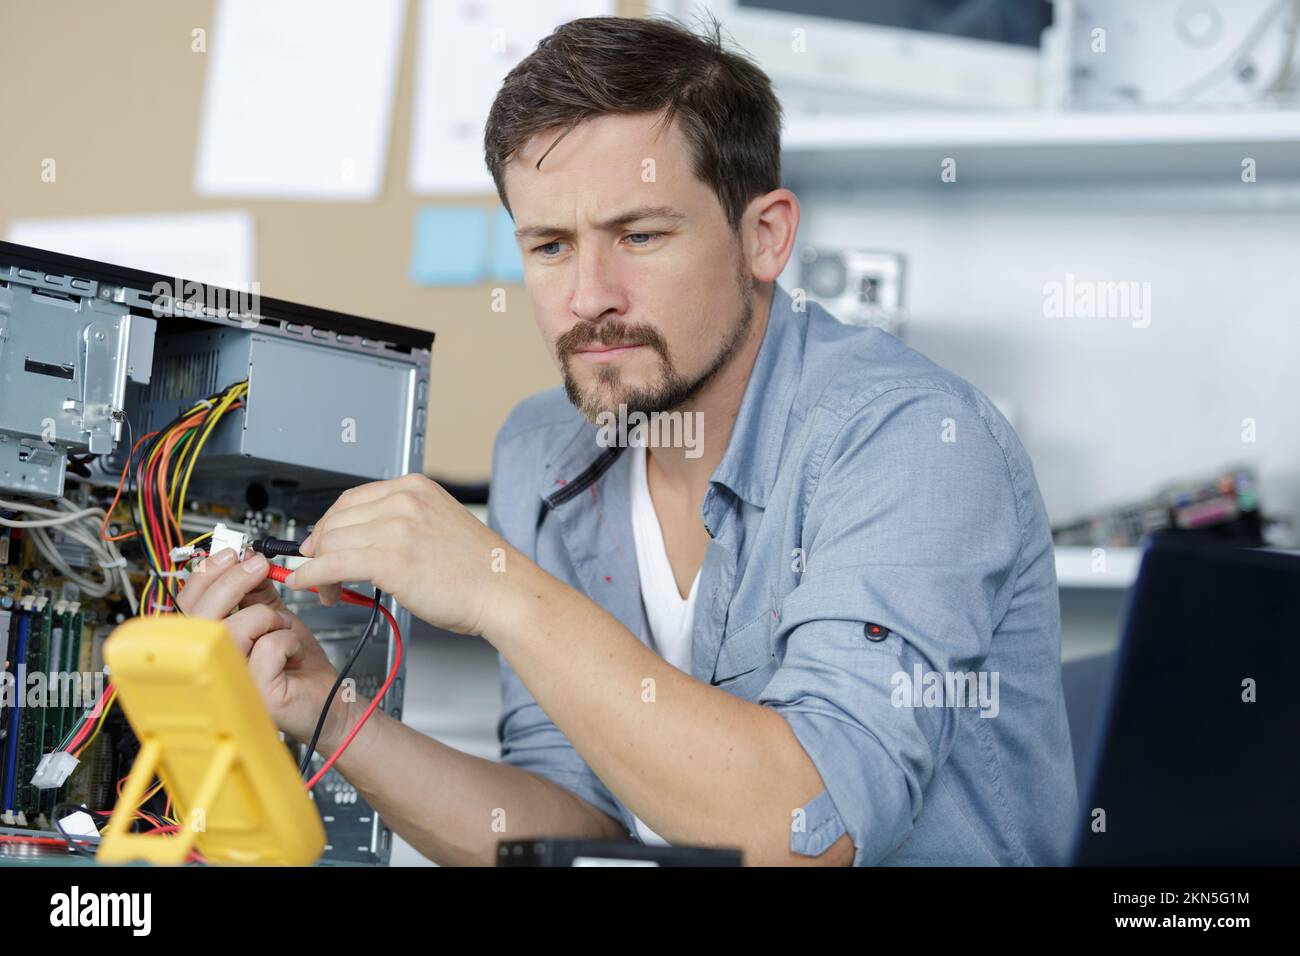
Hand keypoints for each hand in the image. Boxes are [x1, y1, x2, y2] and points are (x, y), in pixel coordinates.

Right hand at [175, 547, 351, 745]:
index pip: (186, 607)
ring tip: (282, 627)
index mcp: (209, 646)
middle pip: (199, 617)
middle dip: (231, 582)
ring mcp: (230, 683)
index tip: (231, 554)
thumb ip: (255, 593)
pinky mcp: (256, 694)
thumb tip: (244, 559)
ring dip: (266, 617)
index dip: (204, 576)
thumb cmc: (297, 665)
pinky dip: (287, 640)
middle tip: (258, 566)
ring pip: (233, 629)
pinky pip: (266, 649)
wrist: (330, 698)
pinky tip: (293, 652)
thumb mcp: (274, 618)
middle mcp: (212, 666)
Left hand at [287, 472, 530, 638]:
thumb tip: (359, 539)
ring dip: (317, 569)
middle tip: (318, 571)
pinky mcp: (391, 561)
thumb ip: (401, 522)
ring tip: (326, 589)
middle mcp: (404, 501)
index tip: (321, 543)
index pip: (352, 499)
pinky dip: (312, 576)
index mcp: (415, 488)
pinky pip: (333, 565)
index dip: (329, 525)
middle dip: (320, 549)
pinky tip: (307, 585)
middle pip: (336, 520)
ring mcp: (397, 528)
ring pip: (331, 543)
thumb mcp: (439, 523)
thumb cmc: (479, 568)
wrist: (504, 590)